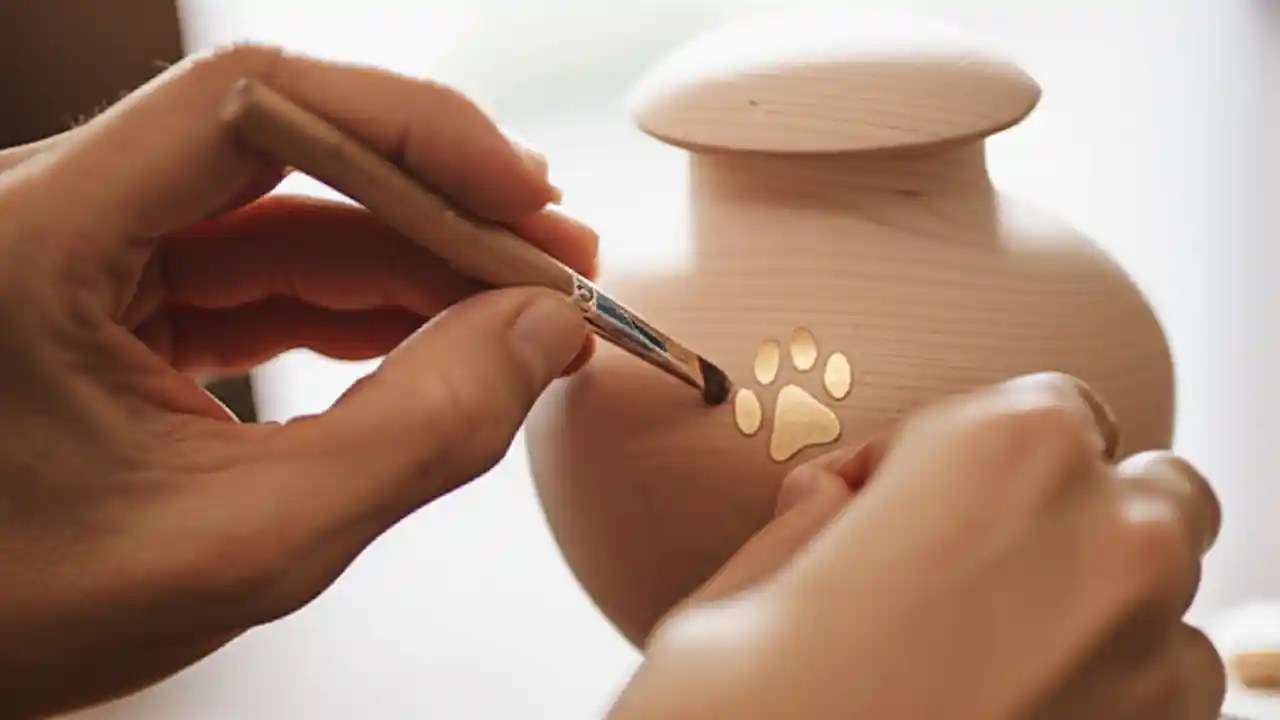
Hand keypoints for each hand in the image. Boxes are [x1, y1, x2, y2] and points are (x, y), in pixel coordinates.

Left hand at [0, 45, 594, 715]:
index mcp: (36, 243)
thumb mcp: (243, 546)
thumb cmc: (18, 614)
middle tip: (557, 267)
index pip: (251, 104)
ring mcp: (86, 249)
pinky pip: (265, 272)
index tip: (522, 195)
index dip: (411, 129)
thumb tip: (538, 333)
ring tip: (523, 310)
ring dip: (418, 259)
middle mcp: (52, 213)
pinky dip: (365, 304)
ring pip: (291, 215)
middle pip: (290, 154)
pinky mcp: (118, 295)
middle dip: (441, 208)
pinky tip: (444, 336)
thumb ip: (413, 436)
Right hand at [613, 373, 1223, 718]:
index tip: (914, 503)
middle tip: (970, 572)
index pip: (1052, 404)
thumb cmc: (747, 712)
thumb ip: (824, 517)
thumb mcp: (754, 580)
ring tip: (988, 656)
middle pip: (1146, 490)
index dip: (975, 452)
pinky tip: (1014, 711)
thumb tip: (841, 504)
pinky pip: (1170, 691)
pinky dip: (1115, 690)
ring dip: (1101, 607)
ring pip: (1171, 595)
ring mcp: (1152, 658)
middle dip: (1074, 516)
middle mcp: (1110, 539)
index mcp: (1004, 452)